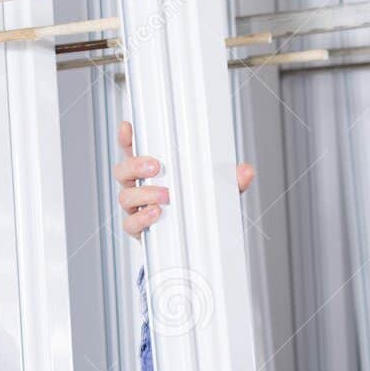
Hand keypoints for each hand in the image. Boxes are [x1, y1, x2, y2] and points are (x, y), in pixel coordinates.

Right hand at [114, 119, 254, 240]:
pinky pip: (130, 223)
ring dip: (143, 193)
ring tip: (165, 195)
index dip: (127, 139)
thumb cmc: (198, 209)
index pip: (133, 151)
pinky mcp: (138, 229)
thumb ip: (230, 181)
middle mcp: (139, 187)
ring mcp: (136, 208)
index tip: (128, 127)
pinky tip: (156, 214)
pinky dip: (142, 218)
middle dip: (135, 165)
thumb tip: (245, 171)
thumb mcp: (216, 192)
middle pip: (123, 171)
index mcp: (151, 173)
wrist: (194, 243)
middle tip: (155, 166)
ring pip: (125, 196)